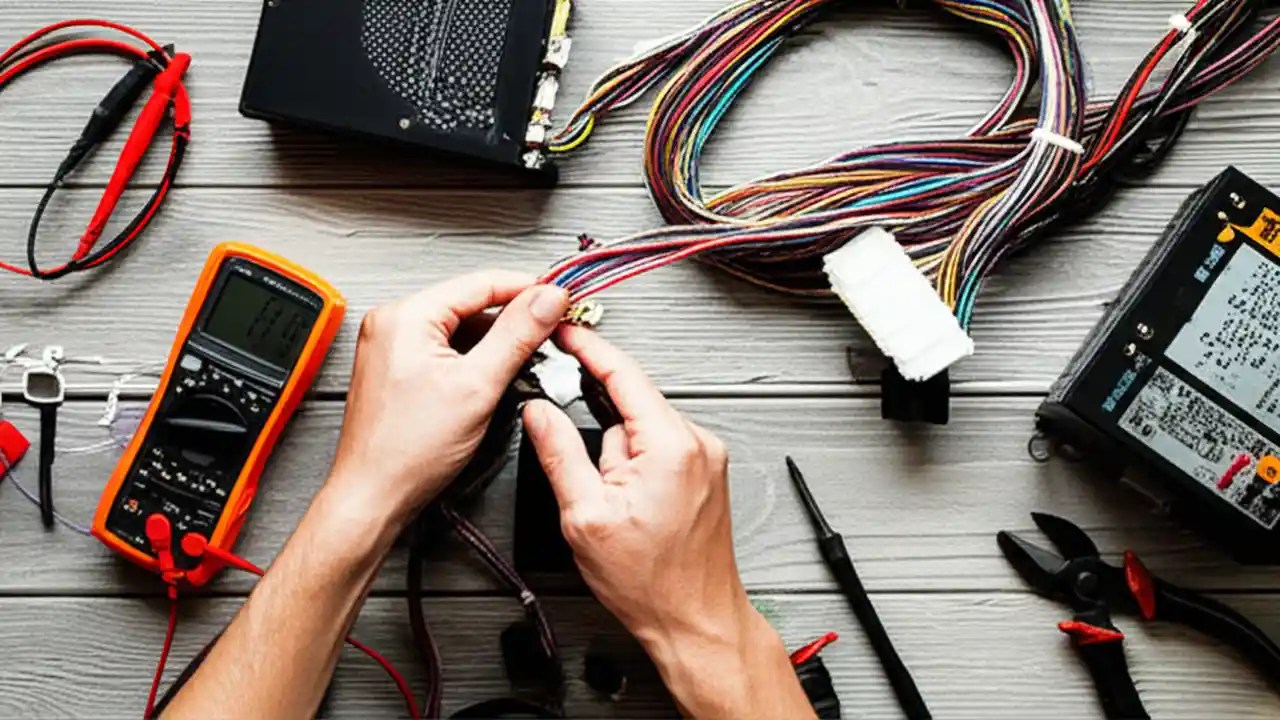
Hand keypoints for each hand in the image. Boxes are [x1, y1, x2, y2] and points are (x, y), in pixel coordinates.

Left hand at [326, 271, 568, 530]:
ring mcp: (392, 346)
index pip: (481, 282)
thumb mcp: (478, 385)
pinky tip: (491, 379)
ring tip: (523, 362)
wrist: (373, 495)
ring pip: (461, 328)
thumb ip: (518, 335)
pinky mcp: (397, 368)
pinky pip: (446, 349)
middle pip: (471, 303)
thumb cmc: (406, 451)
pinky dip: (474, 359)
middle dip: (513, 319)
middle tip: (550, 333)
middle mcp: (393, 323)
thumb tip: (547, 299)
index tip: (559, 298)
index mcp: (406, 316)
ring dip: (495, 342)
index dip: (527, 289)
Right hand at [523, 327, 812, 717]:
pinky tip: (632, 507)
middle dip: (599, 430)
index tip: (563, 330)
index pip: (623, 374)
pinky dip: (636, 466)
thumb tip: (539, 412)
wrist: (695, 620)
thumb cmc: (650, 581)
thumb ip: (558, 452)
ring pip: (641, 430)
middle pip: (630, 403)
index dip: (587, 347)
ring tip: (616, 508)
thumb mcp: (585, 516)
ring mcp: (706, 457)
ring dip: (618, 455)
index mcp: (668, 444)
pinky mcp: (706, 473)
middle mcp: (696, 442)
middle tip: (587, 482)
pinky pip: (658, 449)